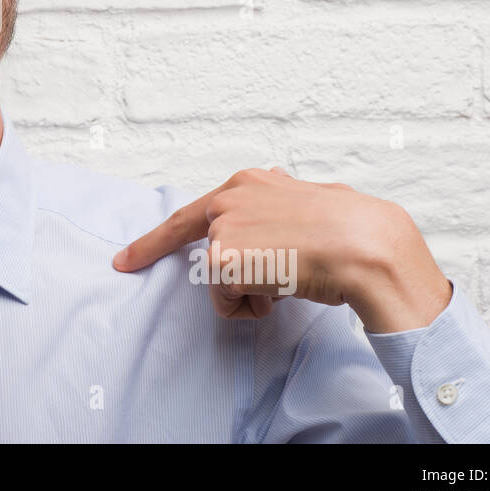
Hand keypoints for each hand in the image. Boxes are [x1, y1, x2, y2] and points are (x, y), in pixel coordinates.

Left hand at [111, 166, 452, 332]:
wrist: (365, 244)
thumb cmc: (351, 228)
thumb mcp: (311, 198)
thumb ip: (280, 199)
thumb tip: (278, 186)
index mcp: (246, 183)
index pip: (189, 215)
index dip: (154, 242)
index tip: (125, 260)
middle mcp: (225, 200)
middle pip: (208, 258)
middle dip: (238, 278)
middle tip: (282, 273)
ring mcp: (220, 228)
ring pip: (221, 283)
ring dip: (254, 291)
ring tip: (292, 274)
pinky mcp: (220, 259)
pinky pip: (227, 303)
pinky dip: (252, 307)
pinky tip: (282, 287)